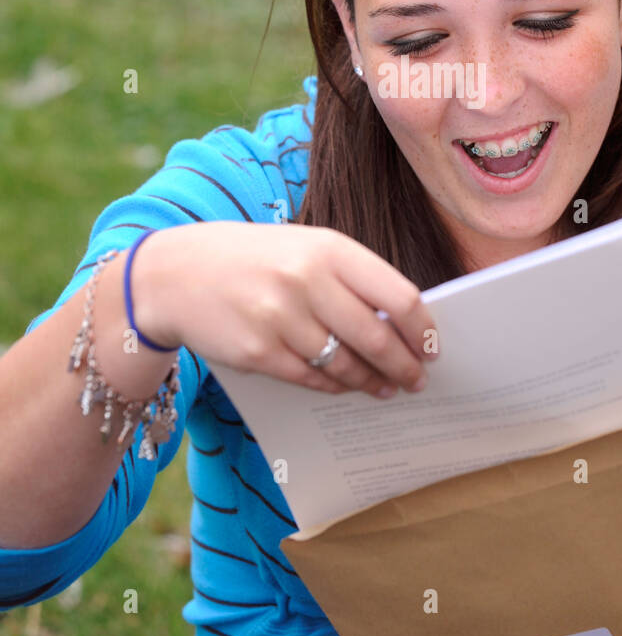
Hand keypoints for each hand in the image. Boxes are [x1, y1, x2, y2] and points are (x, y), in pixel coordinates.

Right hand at [133, 222, 438, 398]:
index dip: (423, 329)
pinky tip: (345, 387)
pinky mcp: (257, 352)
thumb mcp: (304, 248)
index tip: (434, 347)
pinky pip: (311, 379)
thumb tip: (402, 323)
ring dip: (371, 382)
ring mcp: (279, 318)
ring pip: (345, 364)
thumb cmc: (254, 260)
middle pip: (376, 337)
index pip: (398, 295)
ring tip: (385, 388)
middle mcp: (306, 280)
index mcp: (328, 248)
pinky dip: (333, 387)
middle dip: (403, 365)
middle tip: (417, 380)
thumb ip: (350, 278)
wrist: (173, 274)